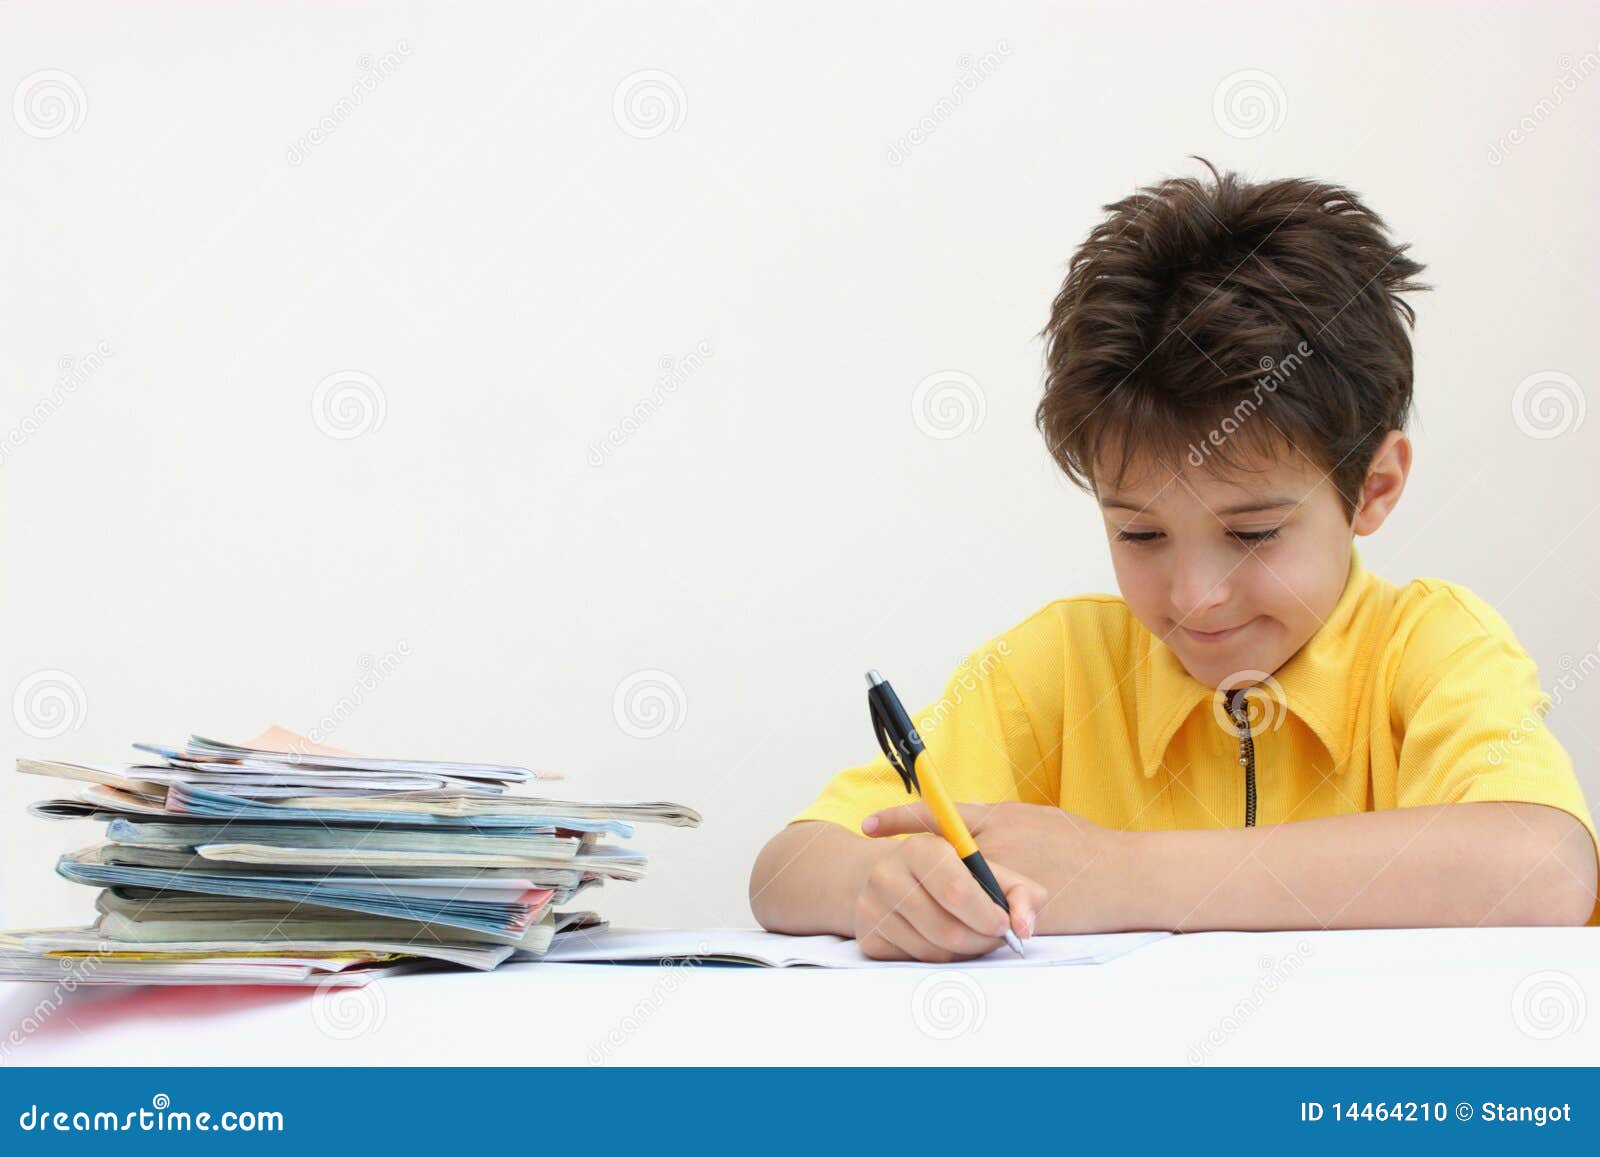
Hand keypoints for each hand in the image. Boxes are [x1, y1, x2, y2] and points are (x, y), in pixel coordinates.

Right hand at [850, 832, 1043, 961]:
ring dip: (963, 952)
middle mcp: (887, 874)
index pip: (957, 890)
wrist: (895, 877)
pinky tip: (943, 941)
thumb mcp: (988, 870)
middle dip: (981, 940)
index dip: (987, 915)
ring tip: (971, 935)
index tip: (1004, 924)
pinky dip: (938, 959)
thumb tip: (1023, 927)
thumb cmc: (953, 874)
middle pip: (948, 930)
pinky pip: (915, 963)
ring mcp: (872, 907)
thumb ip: (1020, 891)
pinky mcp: (867, 937)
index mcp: (920, 847)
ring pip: (934, 952)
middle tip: (994, 937)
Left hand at [863, 801, 1123, 933]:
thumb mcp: (1039, 821)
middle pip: (935, 855)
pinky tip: (948, 930)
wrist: (1126, 875)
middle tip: (873, 867)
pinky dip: (963, 924)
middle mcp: (996, 847)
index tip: (868, 824)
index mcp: (1000, 819)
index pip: (938, 815)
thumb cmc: (1086, 846)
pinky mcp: (1015, 914)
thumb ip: (1002, 825)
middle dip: (906, 864)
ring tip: (905, 903)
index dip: (900, 818)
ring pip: (952, 890)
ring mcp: (1003, 881)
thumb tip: (972, 827)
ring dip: (934, 900)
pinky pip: (976, 921)